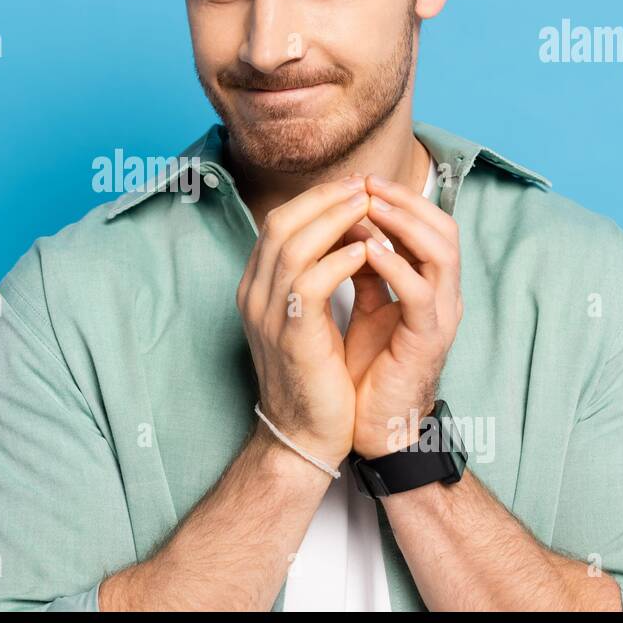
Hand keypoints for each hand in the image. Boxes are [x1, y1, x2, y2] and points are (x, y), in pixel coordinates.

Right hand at [237, 174, 375, 467]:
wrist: (303, 435)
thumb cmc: (314, 376)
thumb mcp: (306, 318)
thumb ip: (314, 278)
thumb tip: (346, 235)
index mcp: (255, 289)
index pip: (277, 225)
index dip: (315, 200)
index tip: (352, 189)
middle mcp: (254, 296)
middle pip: (281, 226)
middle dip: (324, 200)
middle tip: (364, 187)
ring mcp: (268, 316)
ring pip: (294, 247)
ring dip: (335, 221)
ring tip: (369, 209)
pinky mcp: (292, 337)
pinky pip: (311, 284)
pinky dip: (339, 261)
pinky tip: (366, 253)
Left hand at [341, 173, 463, 458]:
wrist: (372, 429)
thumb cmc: (370, 370)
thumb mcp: (367, 309)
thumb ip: (366, 272)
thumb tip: (348, 228)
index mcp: (430, 286)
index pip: (427, 225)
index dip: (398, 199)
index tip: (359, 180)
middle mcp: (443, 296)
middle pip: (442, 228)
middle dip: (404, 200)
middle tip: (365, 182)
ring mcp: (440, 317)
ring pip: (440, 252)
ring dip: (403, 223)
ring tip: (368, 204)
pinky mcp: (427, 341)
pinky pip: (419, 293)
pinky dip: (395, 266)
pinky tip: (367, 251)